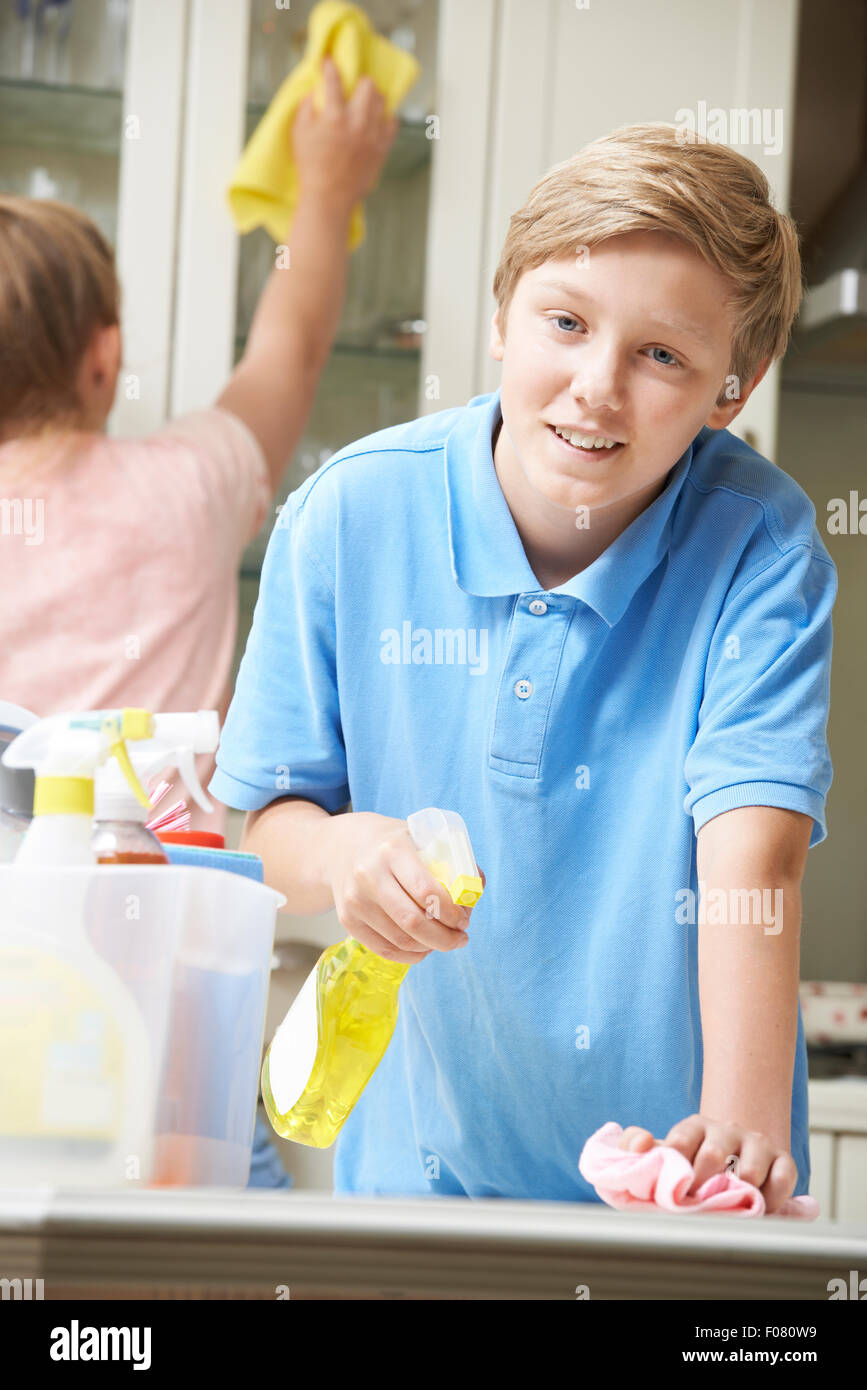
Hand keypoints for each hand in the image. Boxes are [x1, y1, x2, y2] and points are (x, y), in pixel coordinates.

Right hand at [292, 56, 398, 208]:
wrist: (329, 198)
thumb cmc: (310, 166)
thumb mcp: (298, 134)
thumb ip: (306, 109)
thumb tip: (314, 93)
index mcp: (334, 116)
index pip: (334, 80)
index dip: (331, 67)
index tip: (329, 63)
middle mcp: (357, 122)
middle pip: (368, 86)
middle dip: (360, 82)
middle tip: (354, 87)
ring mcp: (373, 135)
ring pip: (382, 102)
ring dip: (373, 98)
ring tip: (366, 103)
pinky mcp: (382, 149)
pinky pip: (392, 123)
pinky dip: (385, 117)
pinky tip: (377, 120)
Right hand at [323, 811, 484, 963]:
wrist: (341, 846)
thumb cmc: (391, 844)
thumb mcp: (419, 838)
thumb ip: (451, 860)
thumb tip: (474, 892)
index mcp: (393, 849)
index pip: (427, 891)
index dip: (451, 913)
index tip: (464, 919)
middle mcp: (370, 874)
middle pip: (413, 922)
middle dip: (445, 938)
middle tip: (460, 938)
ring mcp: (355, 899)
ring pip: (400, 940)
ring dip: (430, 948)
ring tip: (445, 942)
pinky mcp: (347, 919)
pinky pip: (383, 949)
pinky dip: (409, 956)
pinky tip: (423, 949)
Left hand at [618, 1114, 797, 1213]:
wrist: (738, 1147)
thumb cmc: (696, 1157)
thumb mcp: (668, 1150)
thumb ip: (639, 1145)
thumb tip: (636, 1145)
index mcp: (695, 1126)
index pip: (680, 1139)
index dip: (675, 1164)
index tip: (671, 1188)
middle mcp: (727, 1130)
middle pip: (713, 1155)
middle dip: (701, 1185)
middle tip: (695, 1206)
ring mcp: (757, 1143)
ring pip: (751, 1171)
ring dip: (739, 1197)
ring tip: (727, 1212)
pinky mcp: (783, 1160)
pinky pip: (783, 1180)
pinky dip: (773, 1200)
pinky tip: (760, 1210)